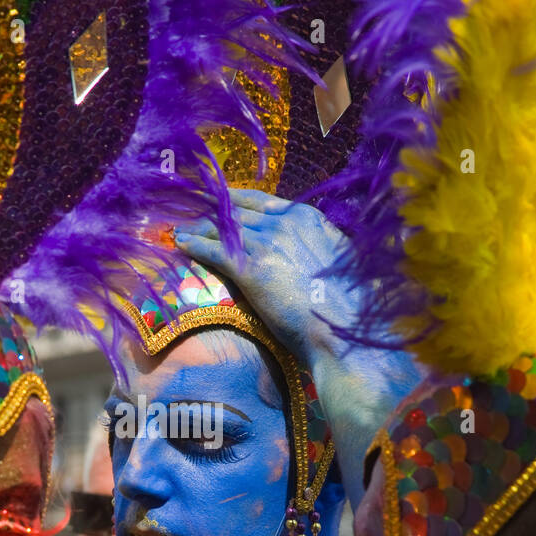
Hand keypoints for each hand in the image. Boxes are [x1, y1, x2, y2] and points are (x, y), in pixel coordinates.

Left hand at [175, 188, 419, 507]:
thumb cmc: (355, 312)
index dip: (242, 204)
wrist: (349, 333)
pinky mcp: (250, 267)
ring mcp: (267, 242)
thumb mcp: (345, 270)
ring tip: (183, 230)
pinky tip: (180, 243)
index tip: (228, 206)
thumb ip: (326, 257)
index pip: (267, 203)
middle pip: (239, 211)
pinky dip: (193, 243)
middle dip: (215, 213)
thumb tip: (320, 266)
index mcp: (313, 221)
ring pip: (222, 225)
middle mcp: (287, 223)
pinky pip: (212, 247)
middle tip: (195, 218)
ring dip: (200, 227)